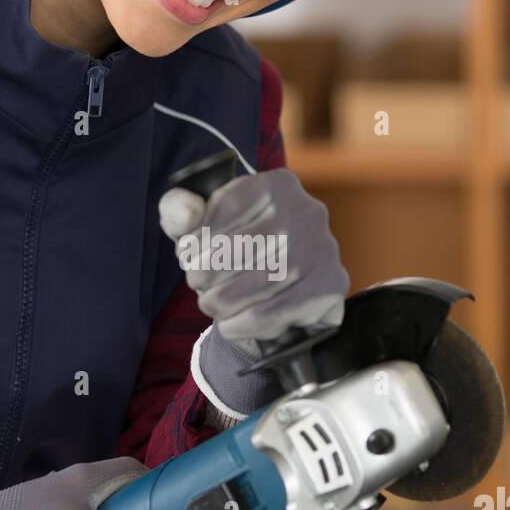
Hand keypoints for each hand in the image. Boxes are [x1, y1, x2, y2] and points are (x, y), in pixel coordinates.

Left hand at [159, 168, 347, 413]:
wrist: (276, 286)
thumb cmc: (231, 247)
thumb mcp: (198, 222)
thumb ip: (179, 209)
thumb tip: (187, 212)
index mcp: (278, 185)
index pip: (226, 207)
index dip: (197, 238)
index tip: (187, 255)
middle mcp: (308, 212)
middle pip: (240, 248)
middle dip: (205, 273)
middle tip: (197, 283)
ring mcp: (324, 250)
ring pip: (256, 284)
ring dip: (220, 301)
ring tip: (210, 303)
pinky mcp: (330, 287)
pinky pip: (274, 313)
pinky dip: (241, 324)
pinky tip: (230, 322)